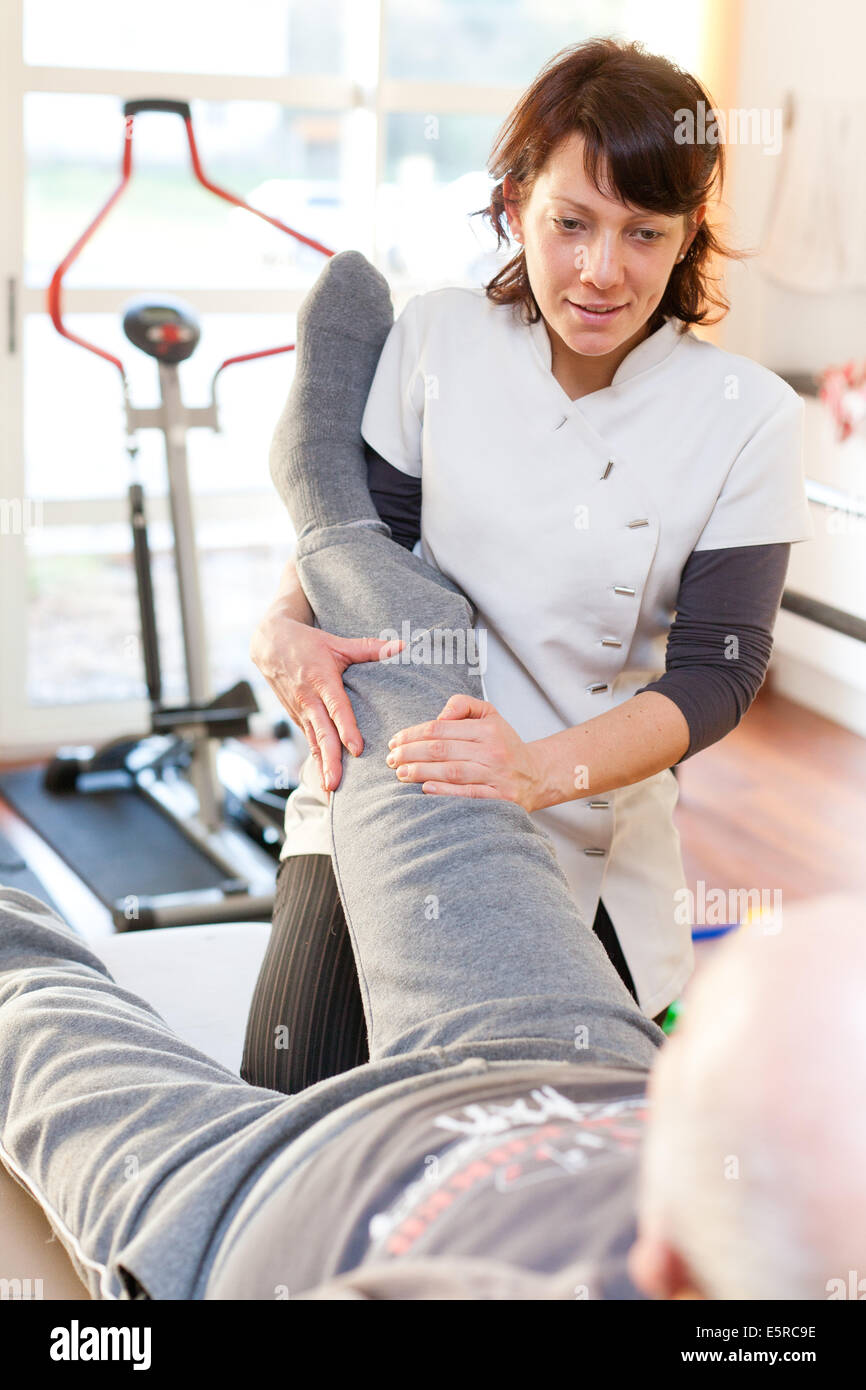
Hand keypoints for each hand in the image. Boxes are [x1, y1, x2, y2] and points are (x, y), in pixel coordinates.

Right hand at [250, 599, 402, 792]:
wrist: (269, 644)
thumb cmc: (307, 643)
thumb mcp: (337, 643)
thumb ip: (369, 648)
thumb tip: (402, 645)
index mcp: (322, 681)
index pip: (337, 709)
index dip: (346, 729)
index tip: (357, 749)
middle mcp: (309, 701)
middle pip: (322, 734)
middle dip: (329, 761)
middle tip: (337, 785)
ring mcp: (300, 711)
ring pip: (313, 743)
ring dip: (322, 767)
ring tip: (330, 792)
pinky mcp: (296, 718)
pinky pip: (309, 741)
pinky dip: (317, 760)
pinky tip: (325, 780)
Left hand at [386, 693, 541, 810]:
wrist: (537, 775)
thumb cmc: (505, 744)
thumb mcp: (490, 715)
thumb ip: (463, 704)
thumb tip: (440, 715)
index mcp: (487, 729)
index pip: (440, 729)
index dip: (413, 734)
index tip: (395, 741)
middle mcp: (493, 751)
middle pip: (442, 750)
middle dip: (410, 754)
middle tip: (391, 759)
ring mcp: (497, 776)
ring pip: (451, 772)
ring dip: (421, 772)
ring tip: (400, 773)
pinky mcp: (500, 799)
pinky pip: (468, 794)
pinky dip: (445, 792)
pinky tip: (425, 789)